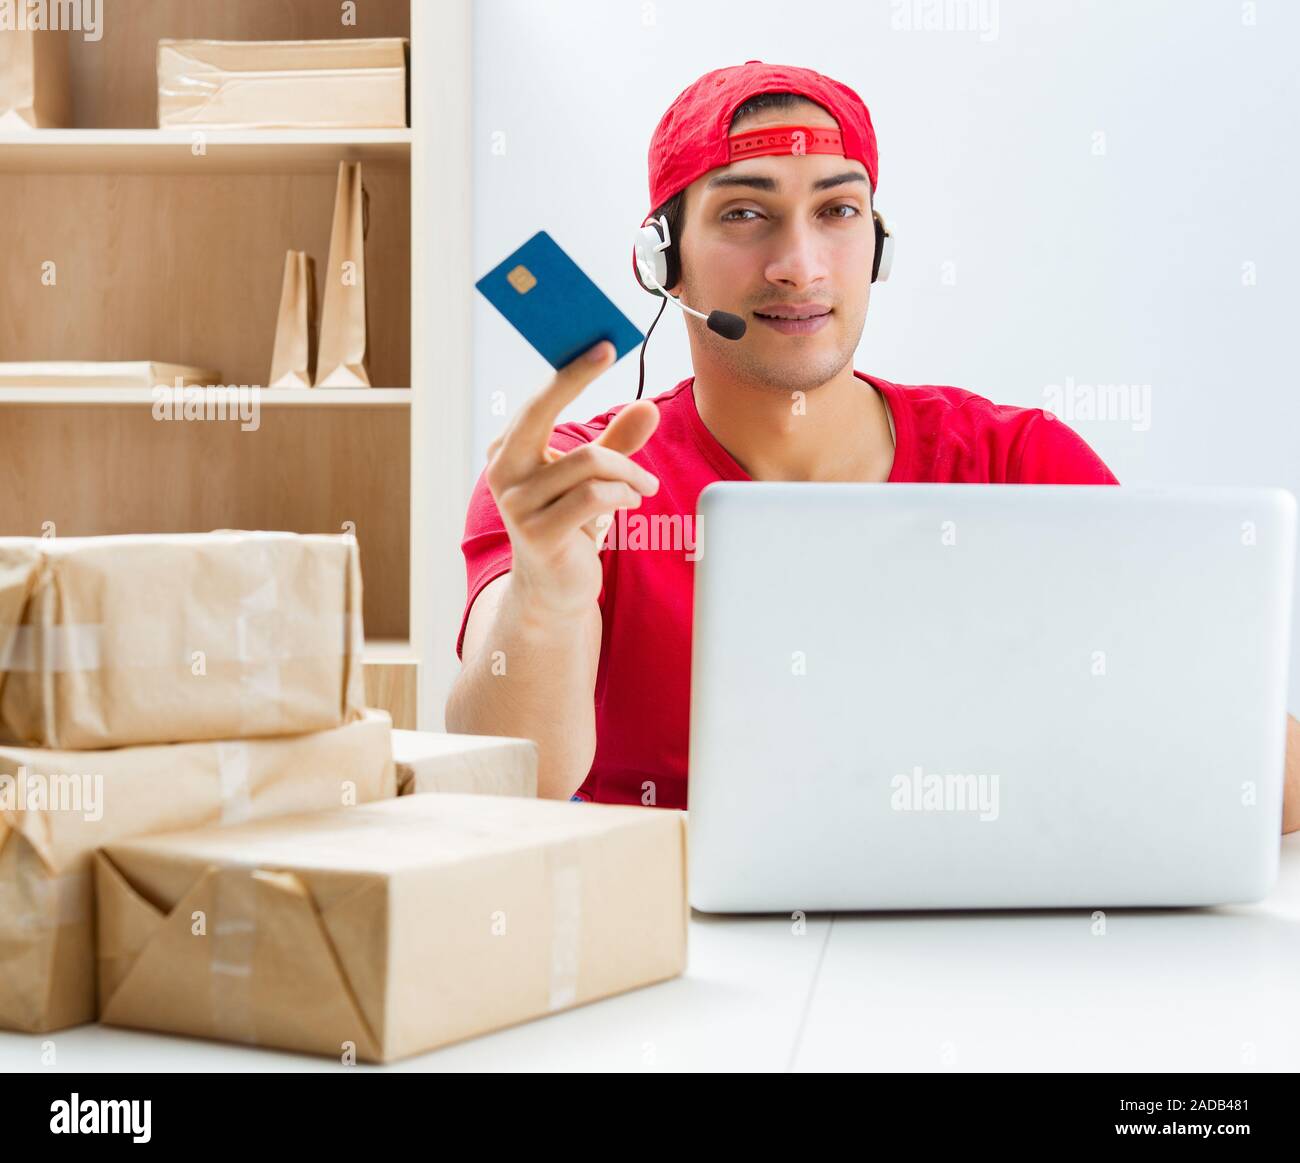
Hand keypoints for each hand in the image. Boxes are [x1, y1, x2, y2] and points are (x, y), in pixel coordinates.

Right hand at [484, 341, 660, 618]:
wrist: (555, 589)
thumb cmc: (571, 524)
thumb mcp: (596, 477)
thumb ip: (617, 442)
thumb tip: (648, 406)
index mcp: (510, 451)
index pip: (538, 401)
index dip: (570, 372)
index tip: (602, 344)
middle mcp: (504, 472)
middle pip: (542, 411)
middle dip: (577, 377)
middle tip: (610, 351)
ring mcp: (517, 504)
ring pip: (589, 462)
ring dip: (628, 472)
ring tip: (643, 488)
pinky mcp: (539, 534)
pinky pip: (594, 496)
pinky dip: (621, 494)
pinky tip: (629, 503)